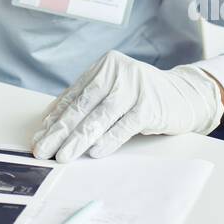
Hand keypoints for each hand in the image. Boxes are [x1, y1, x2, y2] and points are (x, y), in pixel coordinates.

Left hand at [31, 52, 223, 161]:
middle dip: (59, 131)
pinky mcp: (149, 105)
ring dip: (78, 139)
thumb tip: (52, 123)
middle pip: (82, 106)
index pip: (73, 96)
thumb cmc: (142, 96)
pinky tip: (94, 152)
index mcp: (103, 67)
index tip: (38, 137)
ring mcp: (134, 87)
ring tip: (63, 156)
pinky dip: (108, 140)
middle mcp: (116, 72)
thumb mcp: (113, 92)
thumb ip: (87, 102)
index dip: (54, 119)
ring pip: (100, 116)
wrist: (184, 95)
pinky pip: (124, 125)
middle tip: (42, 150)